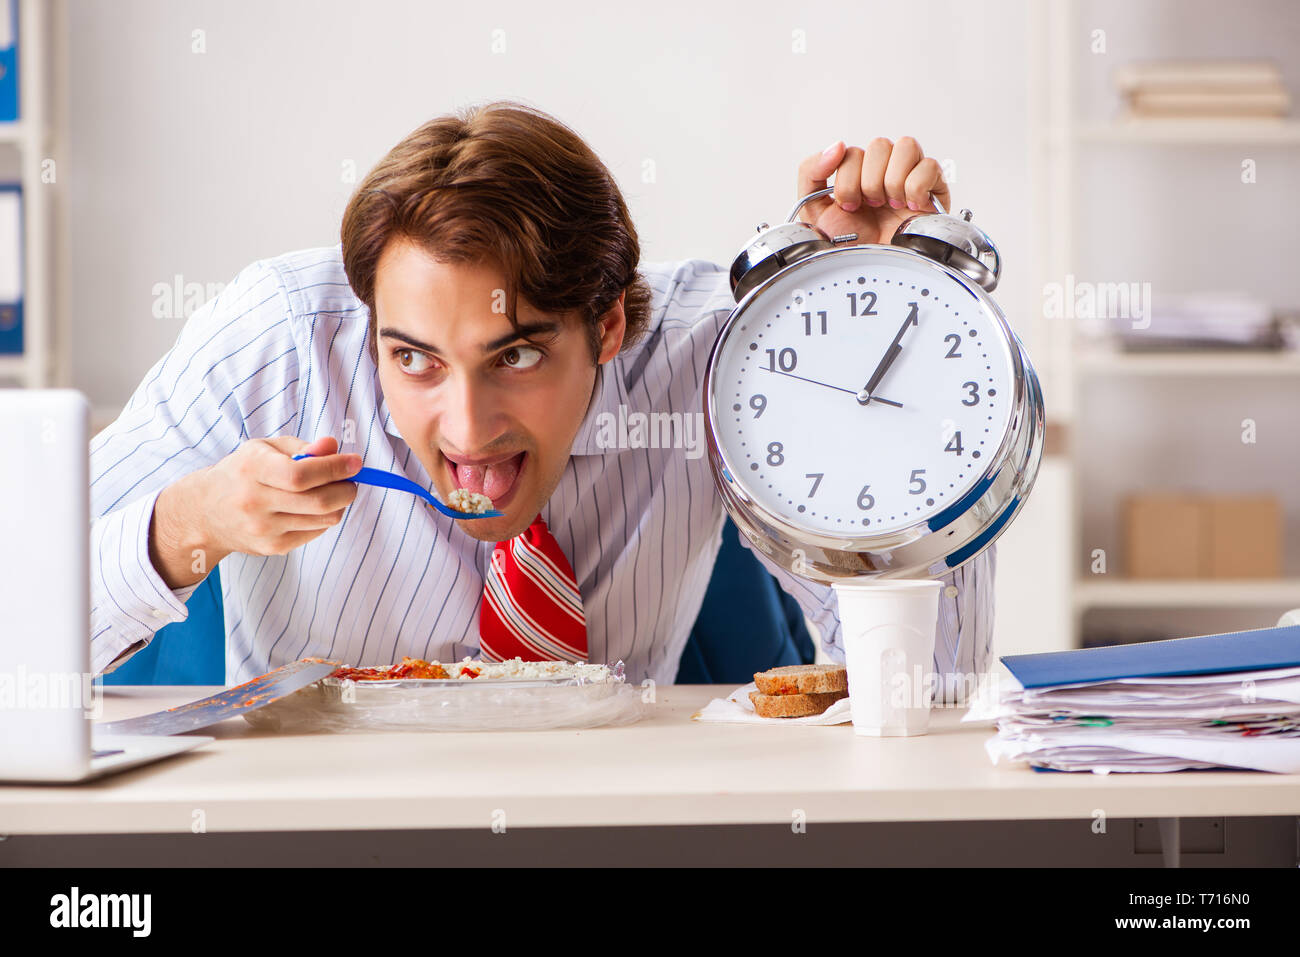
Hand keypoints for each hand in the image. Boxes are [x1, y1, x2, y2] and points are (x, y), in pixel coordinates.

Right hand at [149, 435, 362, 587]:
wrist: (207, 512)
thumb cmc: (243, 472)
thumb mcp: (266, 448)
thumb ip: (302, 446)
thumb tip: (333, 447)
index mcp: (252, 469)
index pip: (301, 475)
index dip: (334, 469)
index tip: (355, 462)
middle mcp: (255, 502)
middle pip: (319, 501)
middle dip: (346, 489)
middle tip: (351, 479)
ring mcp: (264, 529)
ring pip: (324, 519)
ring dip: (340, 503)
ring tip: (334, 491)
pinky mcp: (272, 547)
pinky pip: (316, 532)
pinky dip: (324, 517)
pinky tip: (313, 507)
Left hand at [795, 137, 949, 244]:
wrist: (874, 273)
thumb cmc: (850, 245)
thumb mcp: (814, 210)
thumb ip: (811, 171)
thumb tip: (836, 145)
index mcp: (856, 173)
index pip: (851, 151)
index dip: (847, 180)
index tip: (848, 206)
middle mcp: (883, 171)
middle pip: (878, 145)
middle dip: (868, 182)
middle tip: (870, 206)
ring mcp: (909, 176)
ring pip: (905, 146)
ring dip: (892, 181)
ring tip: (890, 205)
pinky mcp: (934, 187)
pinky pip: (929, 165)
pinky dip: (916, 187)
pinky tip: (909, 206)